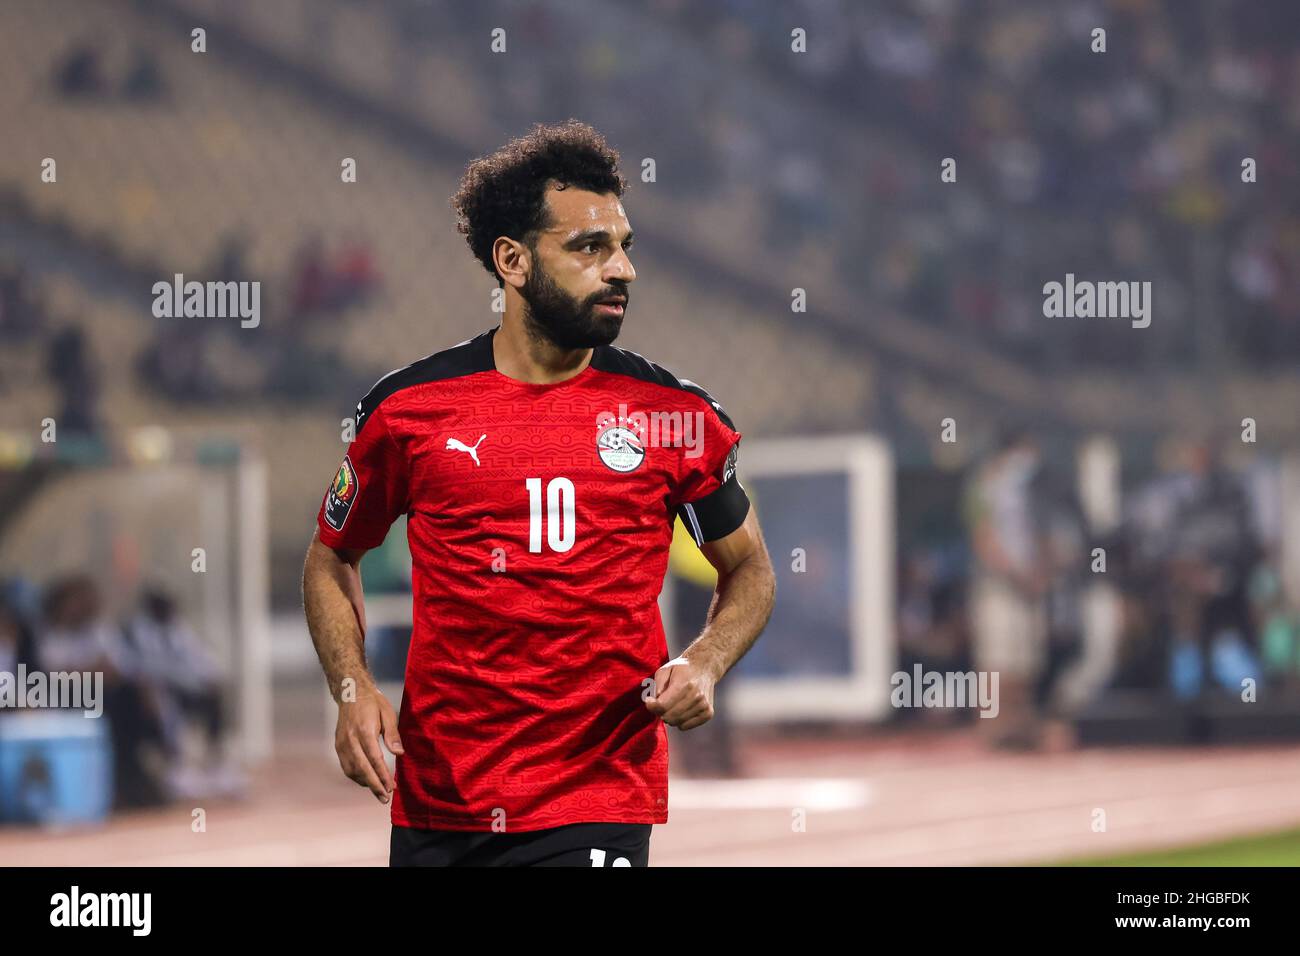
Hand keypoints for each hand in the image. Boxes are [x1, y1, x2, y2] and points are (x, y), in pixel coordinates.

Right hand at [334, 683, 402, 802]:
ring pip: (352, 770)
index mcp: (365, 731)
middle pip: (363, 769)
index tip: (391, 787)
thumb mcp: (388, 713)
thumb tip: (399, 753)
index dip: (383, 776)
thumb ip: (393, 734)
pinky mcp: (339, 745)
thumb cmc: (373, 703)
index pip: (375, 760)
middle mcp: (351, 740)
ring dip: (365, 783)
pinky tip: (366, 780)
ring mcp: (342, 743)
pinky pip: (346, 766)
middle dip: (375, 786)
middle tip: (385, 798)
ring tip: (378, 791)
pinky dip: (356, 776)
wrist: (351, 693)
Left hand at [645, 656, 716, 730]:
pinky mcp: (708, 713)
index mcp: (685, 684)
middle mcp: (696, 696)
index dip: (652, 706)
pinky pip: (685, 726)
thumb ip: (658, 686)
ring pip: (676, 723)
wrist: (704, 667)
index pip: (663, 705)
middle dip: (660, 711)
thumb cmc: (683, 669)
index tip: (649, 701)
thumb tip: (655, 702)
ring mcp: (704, 706)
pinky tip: (681, 710)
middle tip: (661, 703)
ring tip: (672, 705)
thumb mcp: (665, 670)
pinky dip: (679, 721)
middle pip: (669, 716)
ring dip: (670, 716)